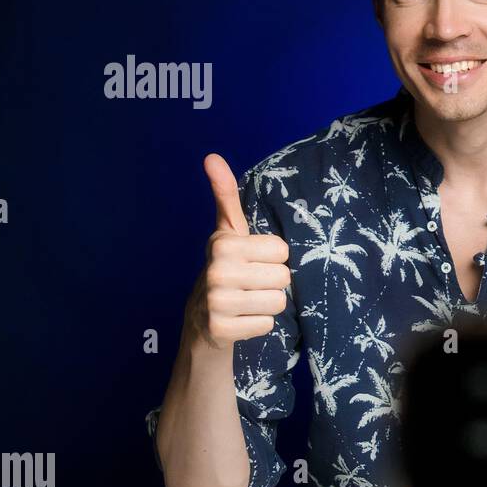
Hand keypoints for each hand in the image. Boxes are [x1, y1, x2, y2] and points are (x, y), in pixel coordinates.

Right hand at [186, 154, 291, 348]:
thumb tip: (212, 156)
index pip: (283, 251)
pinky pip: (267, 324)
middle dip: (272, 283)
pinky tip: (241, 319)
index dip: (272, 259)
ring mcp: (217, 303)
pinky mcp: (222, 330)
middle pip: (283, 277)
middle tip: (251, 284)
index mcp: (223, 243)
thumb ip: (225, 195)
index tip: (252, 262)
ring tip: (247, 301)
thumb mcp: (227, 232)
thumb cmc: (226, 268)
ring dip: (267, 305)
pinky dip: (259, 324)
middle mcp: (217, 271)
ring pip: (278, 302)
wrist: (202, 319)